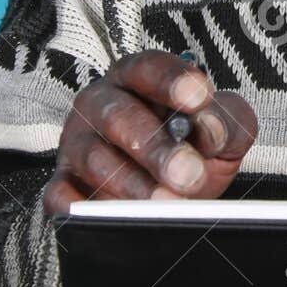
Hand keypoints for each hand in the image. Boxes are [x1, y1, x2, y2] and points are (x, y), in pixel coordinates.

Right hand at [43, 49, 256, 213]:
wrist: (172, 189)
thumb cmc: (193, 147)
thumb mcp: (222, 129)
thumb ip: (226, 120)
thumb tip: (210, 128)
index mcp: (139, 78)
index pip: (150, 68)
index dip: (173, 81)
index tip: (200, 98)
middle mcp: (101, 103)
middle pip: (119, 116)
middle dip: (155, 147)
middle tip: (189, 172)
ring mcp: (78, 143)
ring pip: (95, 158)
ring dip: (132, 184)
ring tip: (166, 203)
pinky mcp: (63, 183)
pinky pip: (61, 194)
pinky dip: (81, 207)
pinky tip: (108, 217)